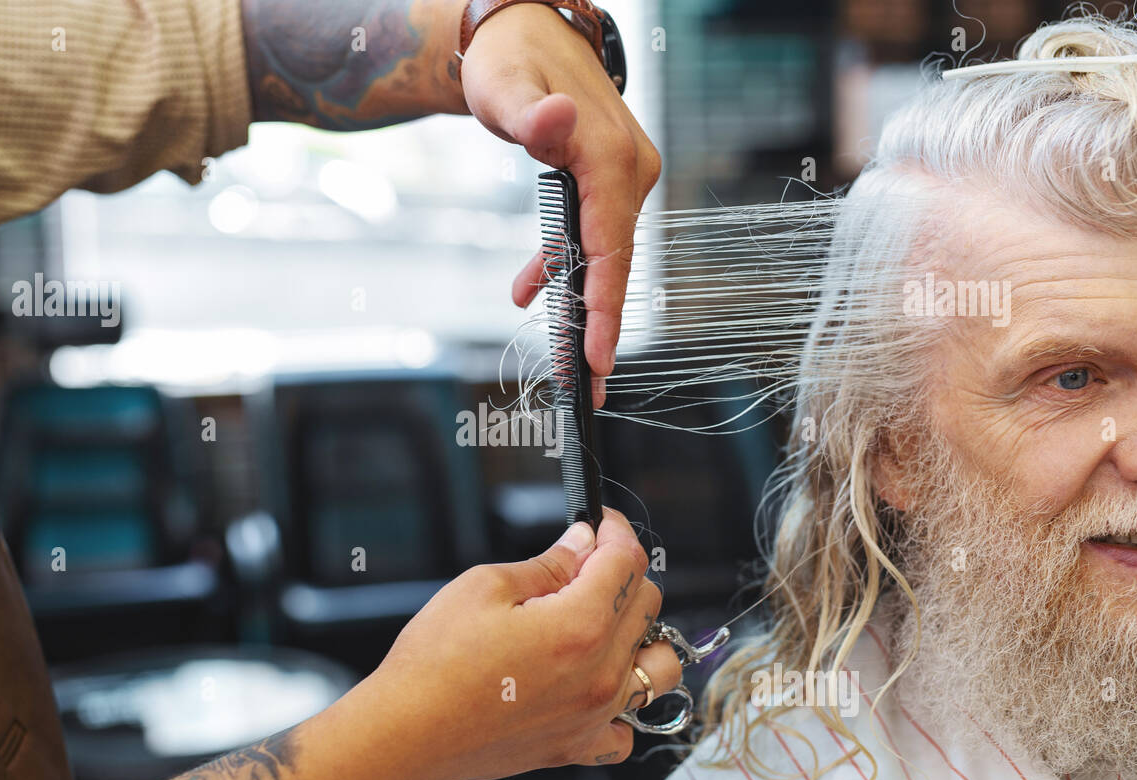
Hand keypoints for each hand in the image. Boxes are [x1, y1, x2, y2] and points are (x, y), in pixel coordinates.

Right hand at [370, 508, 679, 779]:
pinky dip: (621, 706)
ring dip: (640, 636)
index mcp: (580, 625)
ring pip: (659, 667)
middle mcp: (600, 674)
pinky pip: (626, 730)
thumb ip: (547, 564)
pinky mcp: (576, 747)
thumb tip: (582, 543)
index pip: (626, 561)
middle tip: (580, 566)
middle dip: (621, 573)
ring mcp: (594, 715)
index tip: (599, 523)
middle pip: (648, 605)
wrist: (407, 733)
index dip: (613, 530)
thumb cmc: (434, 663)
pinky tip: (590, 686)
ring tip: (600, 624)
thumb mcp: (484, 586)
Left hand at [459, 3, 661, 406]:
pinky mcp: (606, 183)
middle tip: (588, 388)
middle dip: (598, 327)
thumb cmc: (510, 61)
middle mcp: (629, 171)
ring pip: (602, 255)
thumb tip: (555, 123)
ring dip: (579, 305)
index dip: (605, 308)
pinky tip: (531, 290)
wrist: (523, 32)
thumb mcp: (507, 89)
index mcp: (612, 158)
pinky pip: (589, 237)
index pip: (612, 247)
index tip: (597, 358)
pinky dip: (562, 266)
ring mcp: (622, 178)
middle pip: (614, 263)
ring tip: (566, 362)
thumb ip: (532, 116)